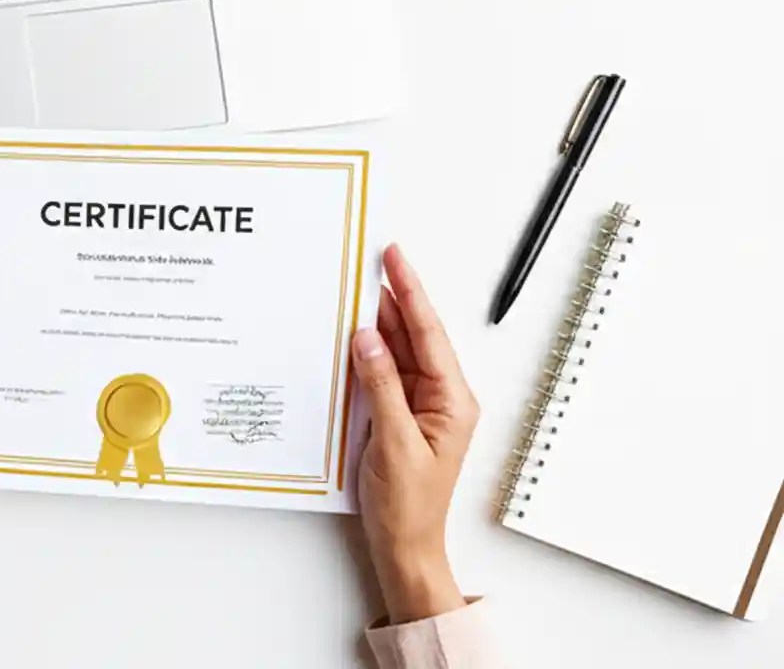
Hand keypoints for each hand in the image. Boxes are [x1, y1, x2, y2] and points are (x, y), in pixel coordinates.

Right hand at [350, 245, 479, 622]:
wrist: (405, 547)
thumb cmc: (408, 506)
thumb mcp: (393, 443)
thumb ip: (380, 386)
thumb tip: (367, 340)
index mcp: (452, 401)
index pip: (428, 334)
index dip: (410, 291)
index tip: (395, 258)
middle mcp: (440, 398)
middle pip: (414, 336)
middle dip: (394, 298)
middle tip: (371, 262)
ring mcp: (419, 407)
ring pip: (397, 352)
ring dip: (378, 323)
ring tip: (358, 289)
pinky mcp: (400, 417)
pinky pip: (384, 375)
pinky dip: (368, 354)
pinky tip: (354, 336)